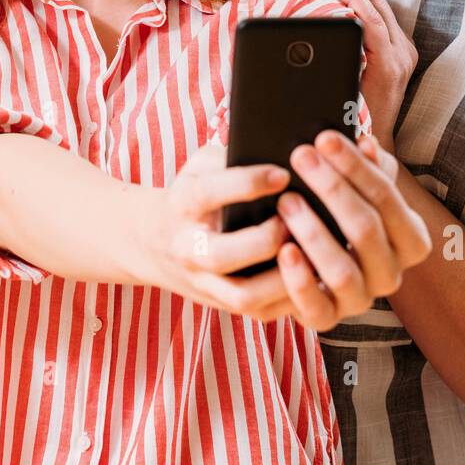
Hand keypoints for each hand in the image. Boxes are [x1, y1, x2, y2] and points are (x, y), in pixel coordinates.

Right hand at [136, 144, 298, 321]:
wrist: (152, 242)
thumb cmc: (191, 194)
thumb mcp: (200, 166)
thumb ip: (230, 157)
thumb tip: (280, 153)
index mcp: (181, 205)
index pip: (208, 193)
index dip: (246, 184)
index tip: (283, 174)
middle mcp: (187, 248)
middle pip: (221, 254)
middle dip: (264, 239)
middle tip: (294, 221)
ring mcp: (203, 282)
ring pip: (243, 295)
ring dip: (282, 278)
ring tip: (311, 253)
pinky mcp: (222, 305)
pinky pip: (259, 312)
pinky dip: (289, 298)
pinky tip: (312, 276)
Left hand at [273, 130, 430, 331]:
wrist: (313, 260)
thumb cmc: (338, 211)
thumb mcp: (358, 188)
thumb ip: (366, 168)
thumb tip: (365, 143)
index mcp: (410, 239)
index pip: (388, 198)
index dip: (356, 167)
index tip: (324, 138)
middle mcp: (391, 274)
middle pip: (365, 229)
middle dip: (332, 189)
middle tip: (299, 157)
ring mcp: (360, 300)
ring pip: (341, 270)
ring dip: (313, 233)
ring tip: (286, 201)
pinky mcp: (327, 319)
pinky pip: (316, 308)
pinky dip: (299, 280)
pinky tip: (283, 250)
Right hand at [291, 0, 416, 150]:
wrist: (376, 150)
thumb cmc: (355, 133)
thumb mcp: (342, 104)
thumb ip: (334, 75)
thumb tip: (305, 47)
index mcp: (390, 63)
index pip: (367, 12)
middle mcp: (401, 51)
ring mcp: (401, 47)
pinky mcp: (396, 46)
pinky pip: (373, 8)